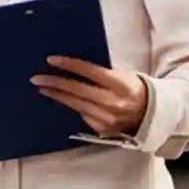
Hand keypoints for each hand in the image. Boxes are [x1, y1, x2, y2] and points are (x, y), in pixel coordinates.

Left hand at [31, 56, 149, 135]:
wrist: (152, 113)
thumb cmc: (134, 88)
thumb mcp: (123, 75)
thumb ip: (101, 73)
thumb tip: (74, 67)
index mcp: (120, 83)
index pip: (89, 71)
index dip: (69, 65)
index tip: (51, 59)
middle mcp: (112, 102)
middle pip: (77, 90)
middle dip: (54, 83)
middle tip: (36, 78)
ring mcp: (107, 118)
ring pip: (76, 105)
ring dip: (57, 96)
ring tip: (42, 88)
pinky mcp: (103, 129)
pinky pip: (82, 116)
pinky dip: (72, 107)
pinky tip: (61, 100)